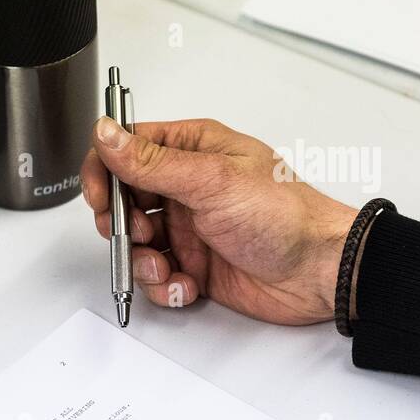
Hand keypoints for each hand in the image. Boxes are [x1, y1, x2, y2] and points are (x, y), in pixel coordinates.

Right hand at [81, 117, 357, 324]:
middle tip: (139, 234)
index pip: (128, 147)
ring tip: (166, 267)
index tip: (99, 196)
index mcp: (194, 150)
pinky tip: (187, 285)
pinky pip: (158, 276)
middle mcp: (189, 186)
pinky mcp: (198, 265)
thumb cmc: (285, 215)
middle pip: (124, 199)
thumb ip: (152, 161)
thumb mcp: (212, 181)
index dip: (105, 170)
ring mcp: (192, 227)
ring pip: (136, 243)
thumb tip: (106, 133)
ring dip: (141, 260)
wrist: (320, 271)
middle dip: (120, 223)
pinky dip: (164, 286)